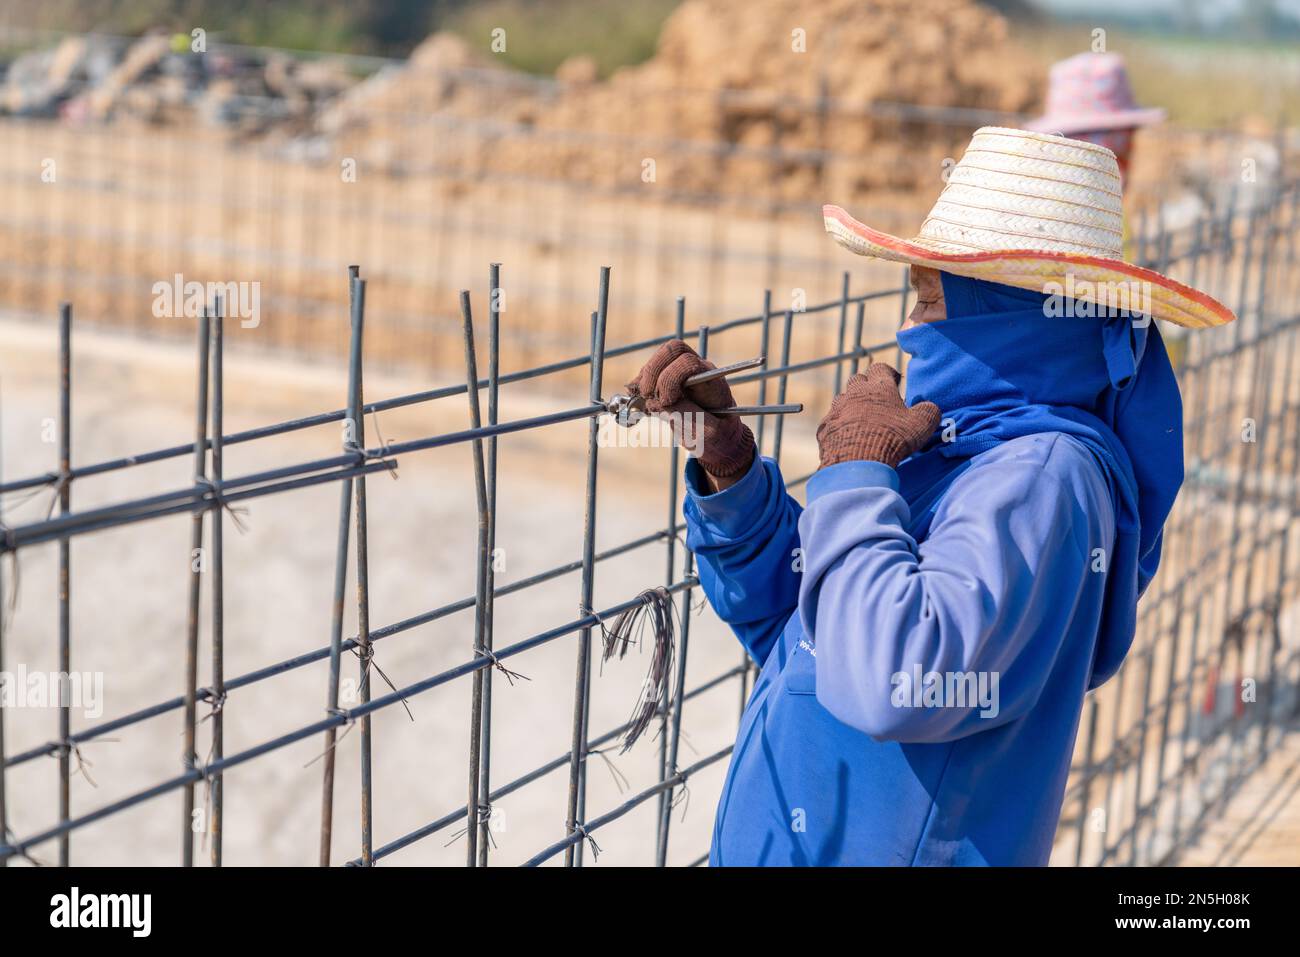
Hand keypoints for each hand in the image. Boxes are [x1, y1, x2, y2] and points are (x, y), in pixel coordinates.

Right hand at [628, 339, 754, 478]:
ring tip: (643, 400)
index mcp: (712, 381)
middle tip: (648, 396)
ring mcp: (683, 372)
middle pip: (673, 349)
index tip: (666, 402)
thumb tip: (660, 402)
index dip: (670, 379)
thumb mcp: (708, 433)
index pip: (688, 361)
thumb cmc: (717, 437)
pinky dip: (640, 383)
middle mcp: (698, 371)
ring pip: (659, 357)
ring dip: (645, 377)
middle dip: (654, 371)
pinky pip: (650, 370)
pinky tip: (639, 399)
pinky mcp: (669, 379)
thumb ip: (687, 415)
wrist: (718, 440)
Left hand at [816, 363, 939, 469]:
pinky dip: (839, 425)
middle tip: (878, 401)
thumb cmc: (892, 438)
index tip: (895, 382)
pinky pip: (832, 420)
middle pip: (858, 380)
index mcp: (878, 387)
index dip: (888, 373)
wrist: (857, 462)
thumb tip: (930, 407)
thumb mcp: (921, 425)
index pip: (880, 368)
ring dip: (851, 405)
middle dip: (867, 386)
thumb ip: (929, 411)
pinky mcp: (824, 427)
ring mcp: (836, 409)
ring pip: (842, 399)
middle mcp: (854, 393)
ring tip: (862, 419)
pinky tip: (847, 436)